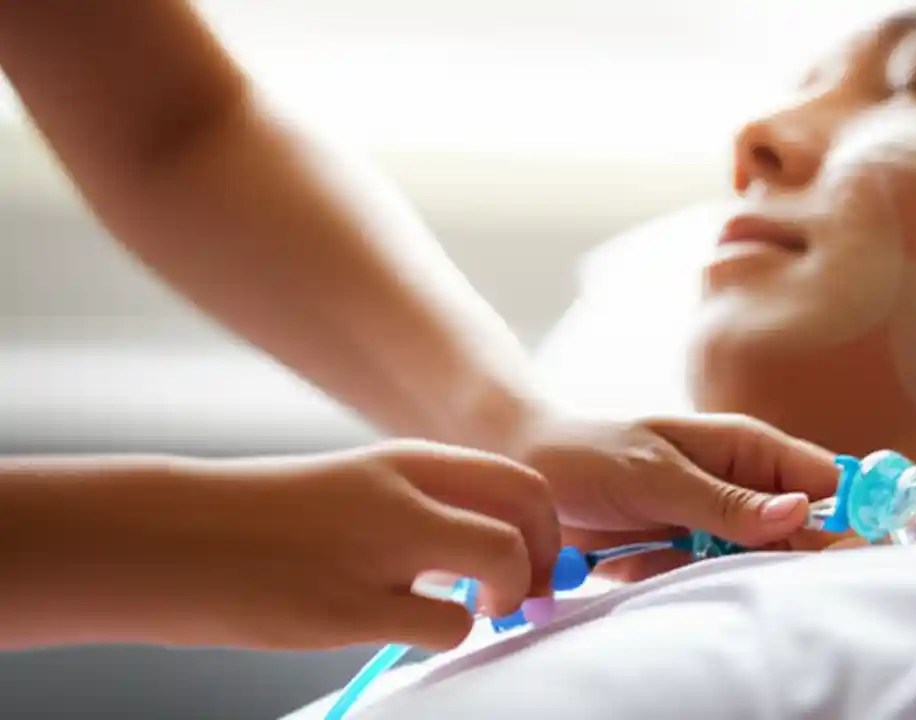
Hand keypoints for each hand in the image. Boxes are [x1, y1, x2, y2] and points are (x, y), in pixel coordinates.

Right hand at [7, 441, 557, 650]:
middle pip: (527, 520)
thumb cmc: (271, 518)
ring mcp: (377, 550)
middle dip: (542, 564)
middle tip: (519, 596)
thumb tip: (494, 550)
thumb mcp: (357, 486)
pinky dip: (442, 637)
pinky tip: (404, 629)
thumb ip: (424, 507)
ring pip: (499, 574)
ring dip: (494, 606)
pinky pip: (444, 629)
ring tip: (456, 613)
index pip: (520, 480)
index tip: (532, 559)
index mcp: (406, 460)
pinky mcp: (348, 609)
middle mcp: (402, 494)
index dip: (546, 527)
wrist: (176, 539)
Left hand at [514, 413, 840, 579]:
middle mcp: (741, 484)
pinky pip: (711, 579)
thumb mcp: (657, 477)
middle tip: (750, 570)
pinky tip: (647, 567)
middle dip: (786, 557)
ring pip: (758, 561)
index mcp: (747, 447)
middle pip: (800, 531)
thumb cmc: (589, 455)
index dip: (846, 515)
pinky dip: (687, 584)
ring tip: (675, 557)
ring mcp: (715, 522)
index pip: (824, 480)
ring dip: (730, 573)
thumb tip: (802, 511)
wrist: (524, 473)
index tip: (846, 555)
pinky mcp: (685, 554)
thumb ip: (727, 501)